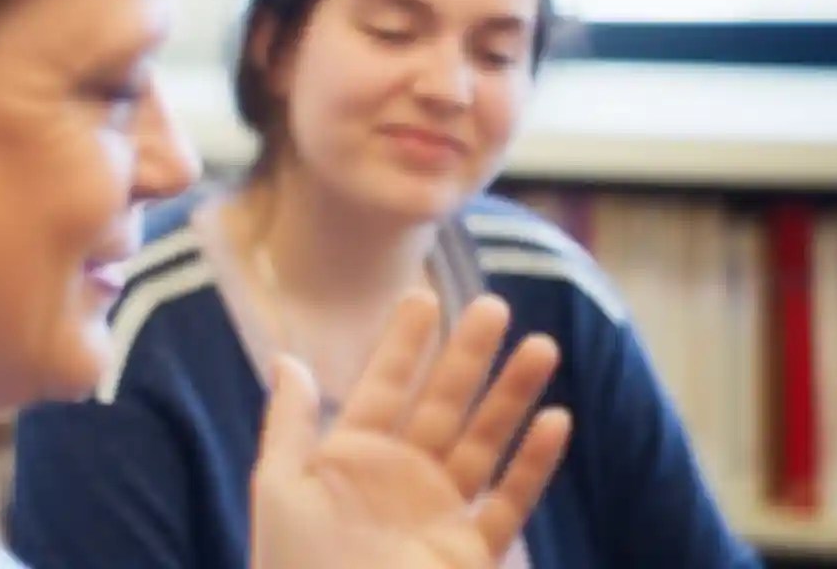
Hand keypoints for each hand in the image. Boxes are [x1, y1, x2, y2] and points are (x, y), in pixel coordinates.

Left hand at [250, 292, 570, 568]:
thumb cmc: (296, 566)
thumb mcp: (281, 488)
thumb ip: (289, 423)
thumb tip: (287, 357)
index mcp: (351, 458)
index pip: (383, 387)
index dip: (403, 344)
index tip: (423, 295)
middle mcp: (400, 478)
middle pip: (442, 404)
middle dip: (467, 356)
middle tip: (493, 306)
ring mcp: (438, 513)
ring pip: (483, 442)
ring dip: (511, 397)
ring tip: (541, 346)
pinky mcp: (470, 551)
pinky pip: (509, 501)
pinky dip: (532, 464)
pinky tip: (555, 420)